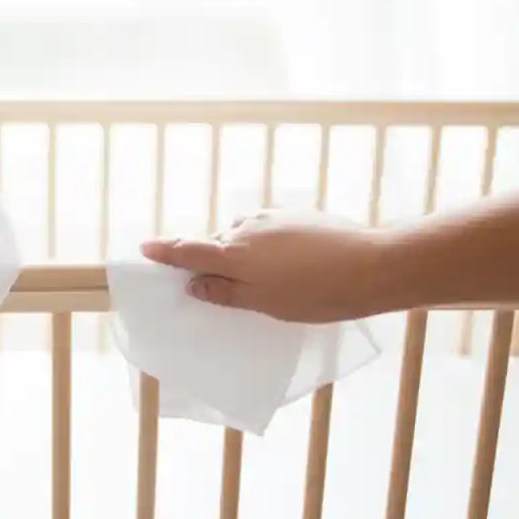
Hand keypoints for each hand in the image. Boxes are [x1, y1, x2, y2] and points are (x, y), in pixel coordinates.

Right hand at [141, 209, 388, 322]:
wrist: (374, 265)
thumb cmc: (317, 294)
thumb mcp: (266, 304)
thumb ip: (226, 292)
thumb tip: (194, 284)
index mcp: (235, 253)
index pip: (188, 250)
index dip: (165, 250)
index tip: (145, 248)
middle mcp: (248, 228)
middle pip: (217, 241)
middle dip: (213, 257)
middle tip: (220, 283)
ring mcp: (275, 217)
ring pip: (244, 233)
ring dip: (242, 250)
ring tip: (264, 278)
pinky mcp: (299, 214)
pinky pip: (269, 228)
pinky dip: (266, 243)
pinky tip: (290, 263)